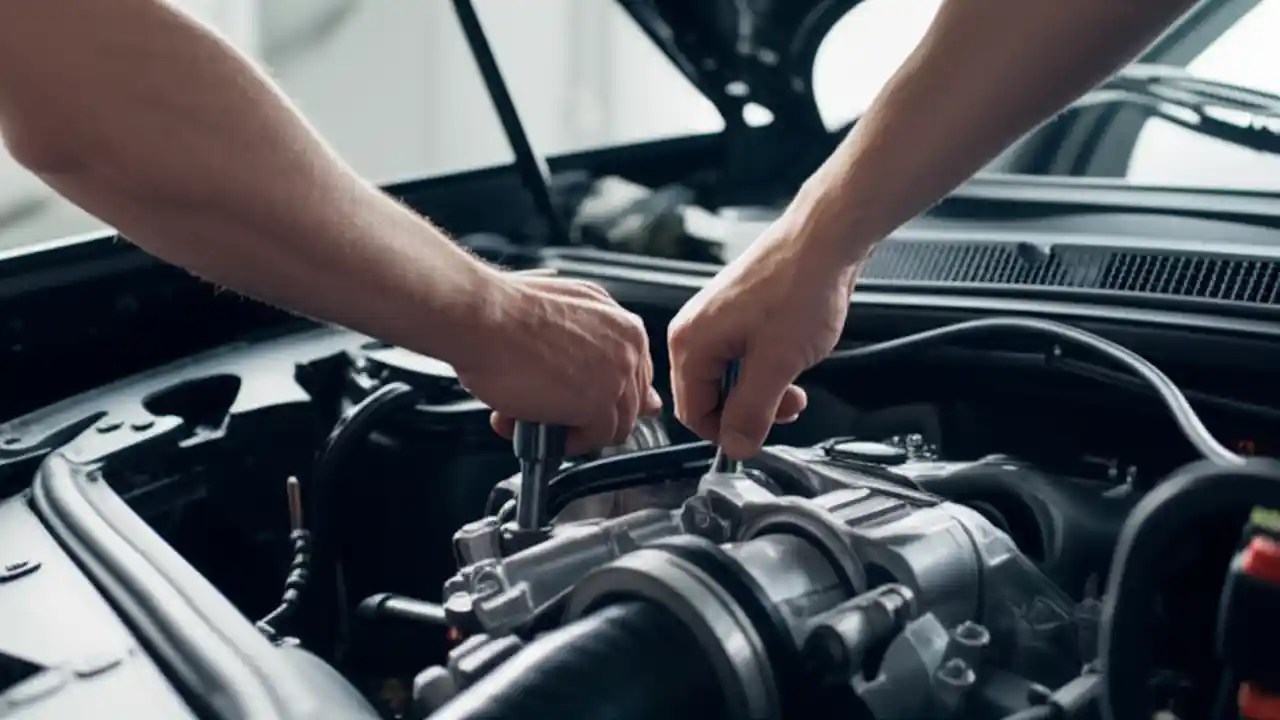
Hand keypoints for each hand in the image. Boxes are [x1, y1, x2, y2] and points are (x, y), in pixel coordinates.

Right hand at [453, 273, 661, 455]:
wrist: (481, 318)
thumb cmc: (504, 311)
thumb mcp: (561, 316)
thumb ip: (588, 344)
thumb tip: (604, 378)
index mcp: (620, 322)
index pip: (635, 373)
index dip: (606, 392)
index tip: (585, 401)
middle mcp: (627, 345)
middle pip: (630, 401)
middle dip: (591, 413)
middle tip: (554, 412)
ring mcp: (618, 374)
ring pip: (618, 423)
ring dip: (578, 430)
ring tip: (539, 420)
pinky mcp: (599, 403)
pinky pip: (597, 438)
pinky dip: (569, 443)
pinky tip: (541, 427)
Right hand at [667, 216, 860, 459]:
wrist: (824, 240)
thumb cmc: (799, 287)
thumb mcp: (776, 365)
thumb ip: (752, 412)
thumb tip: (736, 446)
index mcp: (690, 343)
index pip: (693, 413)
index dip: (727, 433)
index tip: (759, 437)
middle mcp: (694, 330)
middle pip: (710, 396)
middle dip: (749, 411)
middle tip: (786, 408)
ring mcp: (715, 319)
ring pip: (730, 378)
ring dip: (762, 392)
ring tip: (795, 387)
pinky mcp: (736, 312)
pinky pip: (742, 357)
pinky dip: (766, 368)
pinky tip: (792, 359)